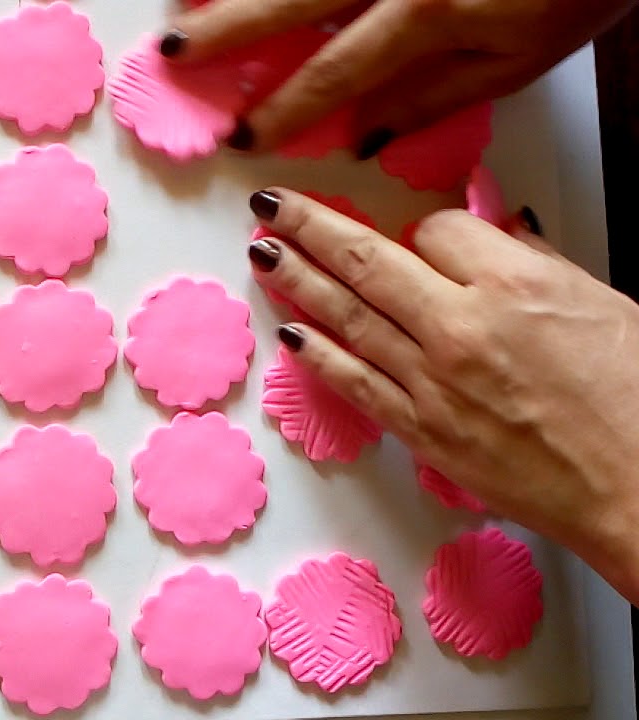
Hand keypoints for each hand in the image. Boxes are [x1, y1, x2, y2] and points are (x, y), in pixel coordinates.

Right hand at [161, 0, 636, 155]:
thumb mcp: (518, 58)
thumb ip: (434, 95)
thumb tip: (364, 133)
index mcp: (423, 14)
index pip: (330, 72)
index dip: (282, 109)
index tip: (243, 136)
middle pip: (288, 2)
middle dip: (223, 32)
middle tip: (172, 55)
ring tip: (180, 4)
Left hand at [246, 188, 638, 602]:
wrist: (638, 487)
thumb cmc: (635, 395)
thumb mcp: (602, 303)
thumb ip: (537, 263)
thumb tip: (498, 230)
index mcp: (513, 283)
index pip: (437, 230)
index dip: (424, 228)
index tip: (419, 234)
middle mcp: (460, 325)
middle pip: (367, 261)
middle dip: (310, 226)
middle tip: (270, 205)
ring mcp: (431, 379)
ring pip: (348, 316)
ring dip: (297, 280)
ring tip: (261, 252)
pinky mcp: (420, 429)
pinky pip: (354, 382)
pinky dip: (317, 354)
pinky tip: (288, 330)